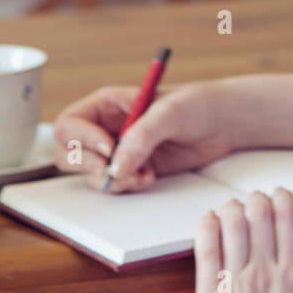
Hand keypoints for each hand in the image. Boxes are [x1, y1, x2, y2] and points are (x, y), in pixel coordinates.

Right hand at [51, 81, 238, 192]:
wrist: (224, 123)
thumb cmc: (197, 104)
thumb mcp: (170, 113)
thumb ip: (141, 137)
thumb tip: (115, 167)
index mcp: (106, 104)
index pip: (69, 125)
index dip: (81, 140)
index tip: (108, 148)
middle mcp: (105, 128)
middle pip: (68, 152)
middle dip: (88, 166)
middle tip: (114, 170)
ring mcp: (117, 151)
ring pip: (88, 174)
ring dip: (110, 181)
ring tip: (142, 174)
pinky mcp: (132, 169)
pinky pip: (112, 185)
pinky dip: (125, 187)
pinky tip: (149, 177)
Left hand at [193, 189, 292, 292]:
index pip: (288, 219)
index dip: (282, 200)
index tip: (279, 196)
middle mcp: (267, 271)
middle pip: (259, 215)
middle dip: (255, 201)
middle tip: (252, 201)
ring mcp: (237, 282)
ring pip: (232, 224)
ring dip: (231, 209)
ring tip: (230, 209)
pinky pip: (206, 249)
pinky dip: (207, 227)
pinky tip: (208, 219)